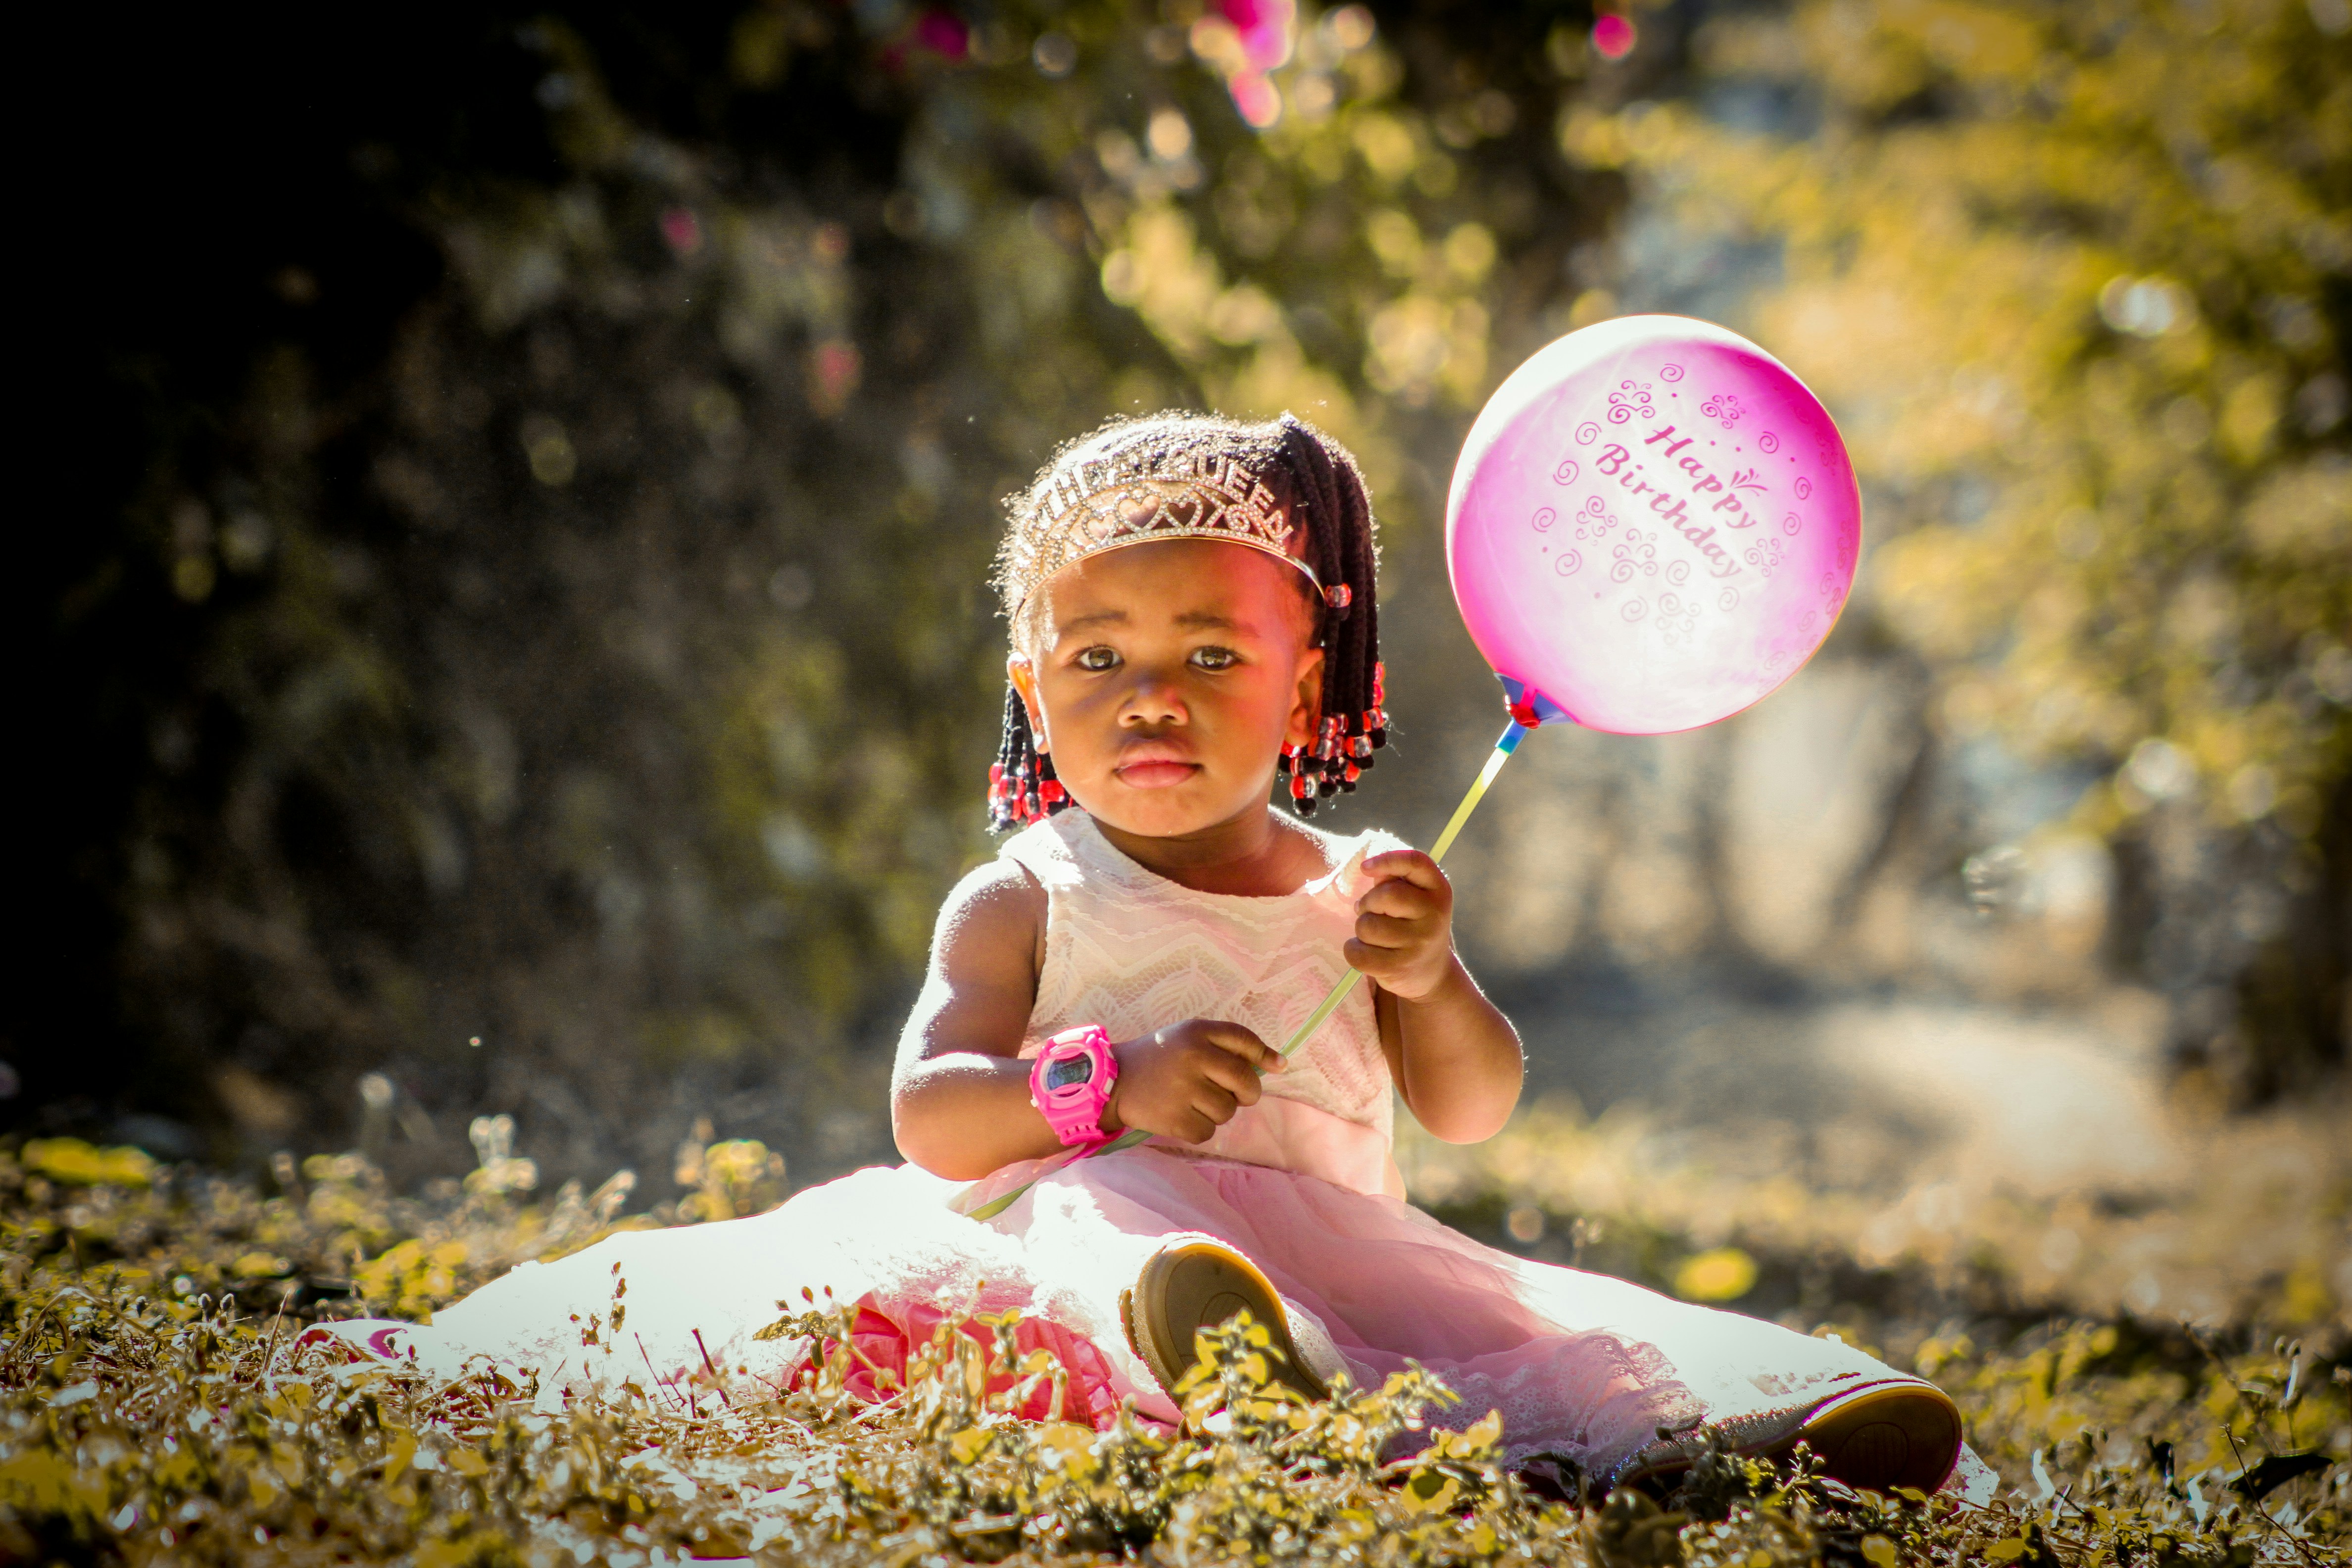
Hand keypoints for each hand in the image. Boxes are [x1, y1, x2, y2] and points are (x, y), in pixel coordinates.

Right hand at [1103, 1019, 1283, 1144]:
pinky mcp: (1174, 1118)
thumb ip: (1231, 1044)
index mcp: (1197, 1033)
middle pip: (1245, 1082)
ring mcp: (1183, 1090)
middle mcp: (1192, 1058)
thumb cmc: (1158, 1057)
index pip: (1244, 1040)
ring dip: (1218, 1111)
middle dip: (1246, 1093)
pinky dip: (1200, 1128)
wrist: (1111, 1081)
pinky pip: (1208, 1131)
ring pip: (1228, 1111)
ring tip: (1194, 1101)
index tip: (1277, 1067)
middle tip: (1231, 1093)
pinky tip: (1182, 1115)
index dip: (1264, 1055)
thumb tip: (1280, 1065)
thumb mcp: (1189, 1037)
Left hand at [1346, 849, 1456, 1000]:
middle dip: (1368, 903)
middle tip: (1371, 912)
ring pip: (1366, 926)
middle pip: (1385, 895)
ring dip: (1361, 929)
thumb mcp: (1415, 899)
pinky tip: (1368, 952)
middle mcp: (1434, 916)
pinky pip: (1357, 952)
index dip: (1387, 859)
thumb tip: (1372, 870)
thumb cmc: (1413, 925)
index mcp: (1439, 891)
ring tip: (1375, 936)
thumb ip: (1395, 880)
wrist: (1432, 974)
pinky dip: (1354, 950)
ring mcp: (1419, 944)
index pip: (1416, 862)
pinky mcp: (1399, 968)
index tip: (1364, 867)